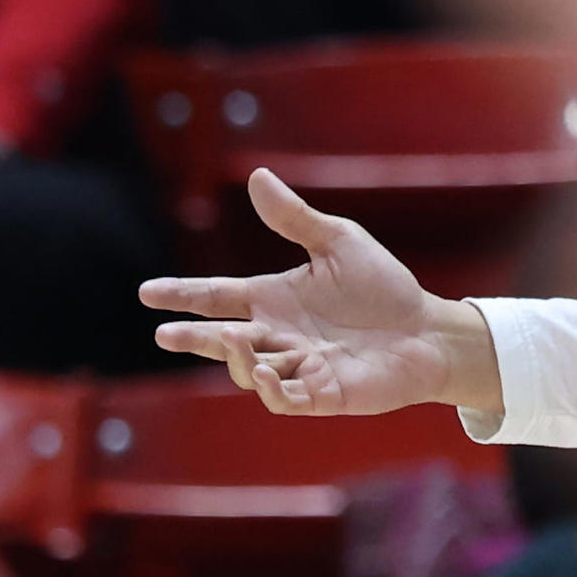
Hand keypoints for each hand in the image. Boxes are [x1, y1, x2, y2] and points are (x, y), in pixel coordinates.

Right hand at [142, 166, 501, 417]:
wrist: (428, 330)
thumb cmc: (384, 288)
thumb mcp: (340, 243)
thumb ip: (296, 218)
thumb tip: (257, 176)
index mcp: (273, 299)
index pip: (217, 296)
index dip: (183, 294)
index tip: (147, 291)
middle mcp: (277, 335)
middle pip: (222, 339)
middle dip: (193, 338)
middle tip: (165, 334)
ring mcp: (297, 368)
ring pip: (249, 370)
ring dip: (236, 359)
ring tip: (230, 339)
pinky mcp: (323, 395)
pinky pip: (287, 399)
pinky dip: (273, 390)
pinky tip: (267, 372)